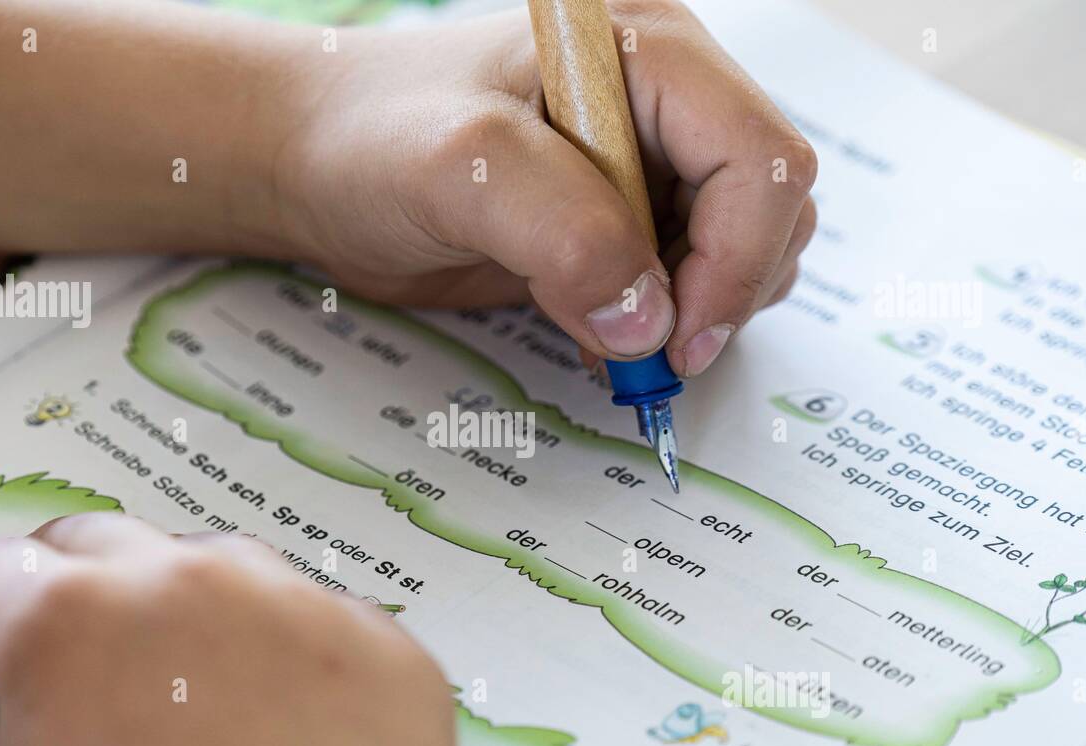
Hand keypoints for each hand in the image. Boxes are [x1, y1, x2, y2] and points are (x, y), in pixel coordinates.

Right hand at [0, 515, 461, 745]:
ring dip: (194, 622)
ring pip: (220, 575)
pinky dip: (296, 664)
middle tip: (91, 691)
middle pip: (105, 550)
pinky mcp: (380, 642)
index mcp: (68, 615)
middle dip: (82, 601)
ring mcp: (296, 601)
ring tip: (198, 722)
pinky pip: (320, 626)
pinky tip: (290, 741)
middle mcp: (186, 580)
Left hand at [274, 0, 817, 373]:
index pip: (758, 155)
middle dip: (720, 291)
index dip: (738, 257)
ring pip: (740, 250)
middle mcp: (663, 101)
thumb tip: (649, 322)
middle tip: (648, 354)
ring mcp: (646, 163)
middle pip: (768, 207)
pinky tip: (599, 332)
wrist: (317, 165)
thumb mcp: (460, 170)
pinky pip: (685, 280)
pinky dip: (660, 324)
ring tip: (608, 335)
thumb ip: (565, 235)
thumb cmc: (369, 135)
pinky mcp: (622, 219)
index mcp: (647, 52)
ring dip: (693, 312)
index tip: (677, 338)